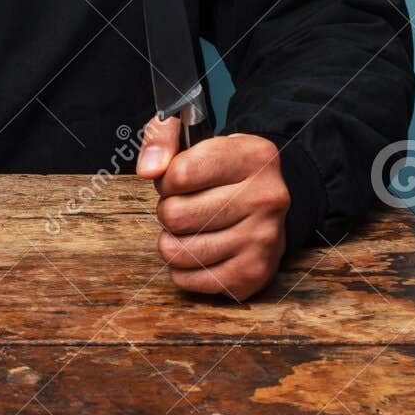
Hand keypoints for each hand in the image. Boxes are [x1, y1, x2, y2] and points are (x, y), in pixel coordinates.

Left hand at [135, 120, 289, 299]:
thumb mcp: (195, 135)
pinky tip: (200, 250)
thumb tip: (148, 169)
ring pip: (177, 251)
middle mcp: (265, 197)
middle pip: (175, 215)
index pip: (180, 174)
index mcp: (252, 156)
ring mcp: (262, 239)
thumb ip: (162, 135)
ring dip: (173, 241)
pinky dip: (183, 268)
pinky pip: (187, 280)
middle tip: (185, 206)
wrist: (265, 202)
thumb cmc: (222, 170)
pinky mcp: (253, 273)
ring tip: (192, 227)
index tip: (178, 180)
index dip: (166, 180)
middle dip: (168, 211)